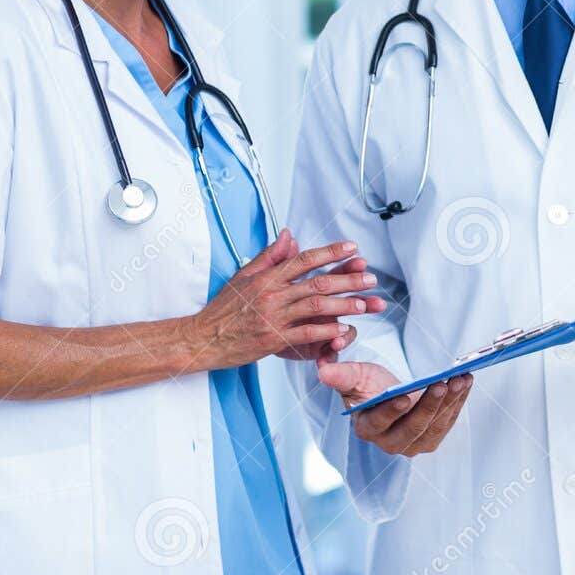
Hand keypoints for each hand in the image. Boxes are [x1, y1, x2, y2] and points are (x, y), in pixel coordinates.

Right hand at [189, 230, 381, 369]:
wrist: (203, 337)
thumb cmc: (224, 308)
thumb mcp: (244, 275)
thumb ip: (270, 256)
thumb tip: (289, 235)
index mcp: (268, 277)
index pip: (305, 259)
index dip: (331, 252)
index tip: (353, 248)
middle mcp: (273, 294)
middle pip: (318, 283)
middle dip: (348, 279)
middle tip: (371, 278)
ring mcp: (274, 317)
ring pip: (316, 307)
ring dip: (343, 305)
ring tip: (364, 303)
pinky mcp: (273, 339)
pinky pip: (305, 334)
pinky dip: (326, 331)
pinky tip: (343, 329)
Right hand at [317, 361, 471, 456]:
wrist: (390, 395)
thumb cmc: (372, 386)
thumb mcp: (356, 376)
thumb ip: (342, 375)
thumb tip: (323, 371)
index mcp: (366, 428)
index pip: (379, 421)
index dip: (391, 410)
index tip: (404, 395)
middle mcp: (389, 442)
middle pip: (412, 428)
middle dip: (429, 405)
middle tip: (443, 383)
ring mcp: (413, 444)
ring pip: (434, 426)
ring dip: (450, 402)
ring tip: (460, 378)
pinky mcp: (431, 439)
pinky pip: (448, 422)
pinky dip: (459, 401)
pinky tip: (465, 382)